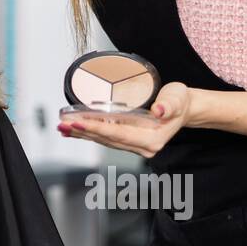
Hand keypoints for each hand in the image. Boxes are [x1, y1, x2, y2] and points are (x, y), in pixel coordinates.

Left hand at [58, 83, 193, 157]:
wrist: (183, 107)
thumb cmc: (179, 101)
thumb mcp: (176, 99)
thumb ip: (169, 105)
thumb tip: (160, 110)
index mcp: (153, 139)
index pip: (119, 134)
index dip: (97, 128)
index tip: (79, 123)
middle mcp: (143, 147)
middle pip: (107, 140)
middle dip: (83, 132)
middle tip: (63, 124)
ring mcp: (135, 146)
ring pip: (104, 141)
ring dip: (83, 134)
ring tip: (63, 127)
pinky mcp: (129, 141)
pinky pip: (106, 138)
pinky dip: (90, 134)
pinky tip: (75, 130)